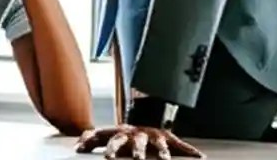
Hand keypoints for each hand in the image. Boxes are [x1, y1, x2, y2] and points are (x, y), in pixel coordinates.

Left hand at [76, 126, 202, 158]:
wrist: (145, 120)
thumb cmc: (124, 135)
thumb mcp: (108, 135)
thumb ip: (92, 139)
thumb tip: (77, 147)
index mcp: (122, 134)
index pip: (113, 140)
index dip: (110, 148)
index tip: (107, 158)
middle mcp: (138, 134)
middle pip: (136, 142)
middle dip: (137, 151)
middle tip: (137, 159)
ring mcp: (154, 136)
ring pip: (158, 144)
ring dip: (162, 152)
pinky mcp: (169, 138)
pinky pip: (181, 145)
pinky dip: (190, 151)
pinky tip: (199, 157)